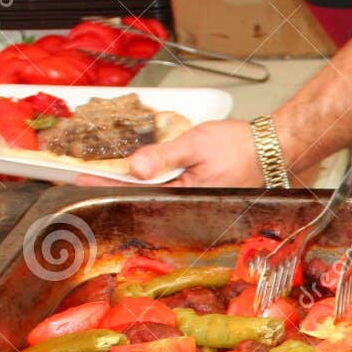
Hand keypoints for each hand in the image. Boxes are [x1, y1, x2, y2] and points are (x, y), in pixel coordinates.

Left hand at [75, 120, 263, 186]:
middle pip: (142, 199)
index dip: (108, 184)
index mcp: (186, 197)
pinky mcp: (198, 197)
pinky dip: (150, 185)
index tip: (82, 179)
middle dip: (115, 188)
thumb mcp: (196, 144)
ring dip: (131, 187)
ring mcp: (193, 204)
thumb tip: (135, 167)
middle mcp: (188, 207)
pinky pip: (167, 194)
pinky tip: (138, 177)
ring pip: (154, 198)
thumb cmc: (240, 146)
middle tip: (84, 179)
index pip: (137, 192)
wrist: (269, 148)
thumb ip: (164, 156)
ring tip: (104, 178)